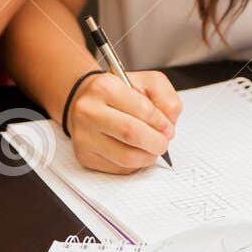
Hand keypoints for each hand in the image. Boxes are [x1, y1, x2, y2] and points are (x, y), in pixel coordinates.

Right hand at [67, 70, 181, 173]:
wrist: (86, 102)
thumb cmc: (118, 93)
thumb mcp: (146, 82)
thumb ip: (165, 98)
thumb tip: (168, 127)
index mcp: (105, 87)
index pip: (143, 110)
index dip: (162, 123)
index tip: (168, 128)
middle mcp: (89, 111)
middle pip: (131, 134)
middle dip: (156, 142)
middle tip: (163, 142)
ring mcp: (84, 136)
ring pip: (126, 157)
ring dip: (147, 157)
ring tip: (151, 148)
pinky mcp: (85, 156)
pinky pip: (118, 168)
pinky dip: (134, 164)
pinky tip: (135, 152)